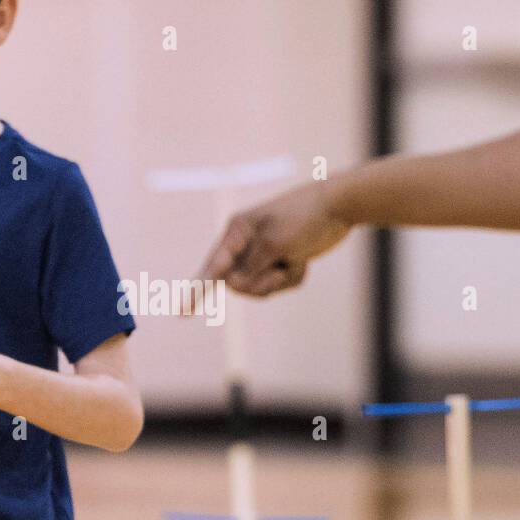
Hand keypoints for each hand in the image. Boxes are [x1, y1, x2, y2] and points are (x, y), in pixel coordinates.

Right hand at [193, 183, 350, 304]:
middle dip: (259, 284)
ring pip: (259, 287)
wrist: (339, 207)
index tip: (180, 313)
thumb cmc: (303, 218)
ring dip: (279, 280)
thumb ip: (252, 268)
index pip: (212, 267)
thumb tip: (236, 285)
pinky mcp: (279, 262)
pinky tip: (303, 260)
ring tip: (293, 261)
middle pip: (237, 284)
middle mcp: (244, 244)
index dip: (195, 291)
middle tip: (279, 271)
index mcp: (236, 231)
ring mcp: (262, 254)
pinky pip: (279, 285)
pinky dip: (293, 277)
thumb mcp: (274, 243)